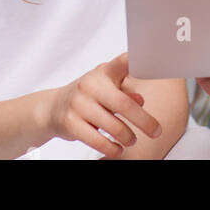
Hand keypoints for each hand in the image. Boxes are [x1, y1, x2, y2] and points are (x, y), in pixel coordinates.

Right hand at [41, 52, 160, 158]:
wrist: (53, 107)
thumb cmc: (87, 96)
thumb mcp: (106, 88)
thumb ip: (124, 92)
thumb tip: (140, 101)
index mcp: (101, 73)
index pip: (120, 64)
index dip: (132, 61)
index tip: (147, 61)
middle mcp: (89, 85)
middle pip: (124, 105)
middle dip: (144, 121)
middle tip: (156, 131)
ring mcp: (78, 104)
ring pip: (113, 126)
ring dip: (128, 137)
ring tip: (131, 140)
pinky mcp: (71, 123)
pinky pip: (98, 141)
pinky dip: (112, 148)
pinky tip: (117, 148)